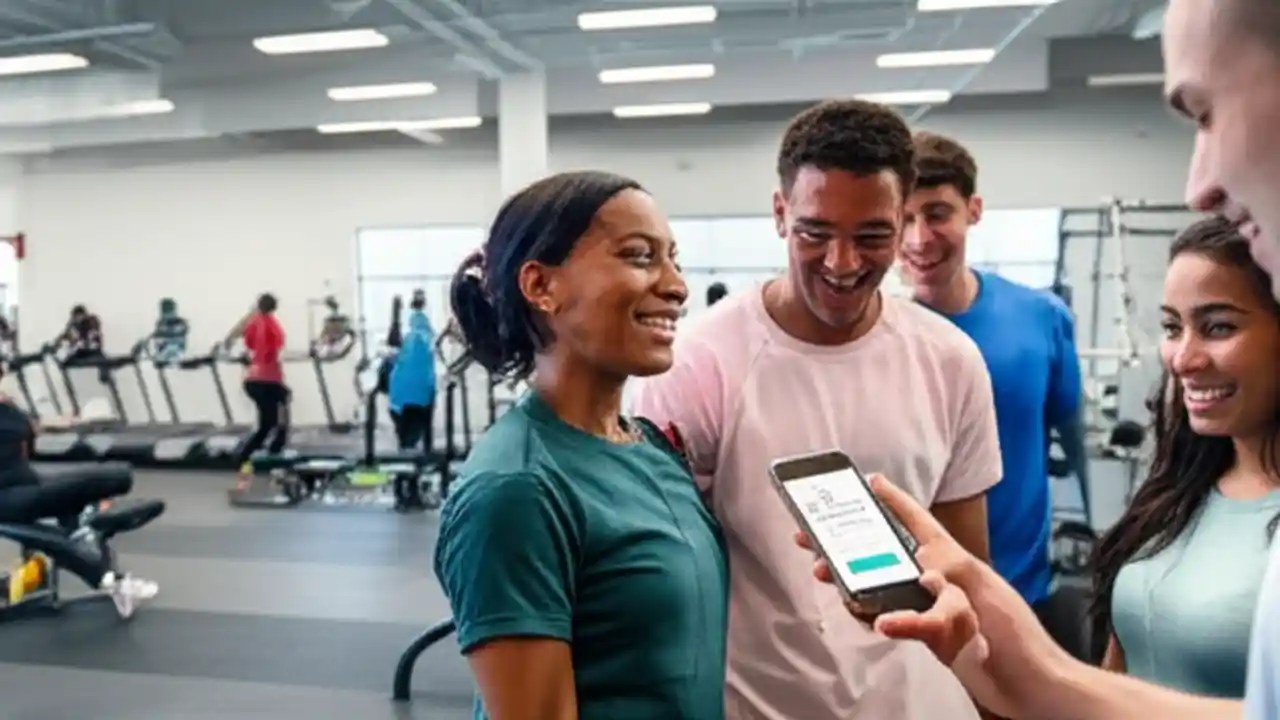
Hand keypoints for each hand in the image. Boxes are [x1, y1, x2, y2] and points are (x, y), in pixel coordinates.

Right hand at [795, 474, 1078, 719]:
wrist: (1032, 689)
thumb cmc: (1020, 640)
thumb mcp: (986, 592)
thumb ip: (953, 567)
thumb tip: (919, 554)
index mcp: (955, 562)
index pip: (919, 524)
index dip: (896, 502)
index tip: (872, 482)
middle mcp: (940, 582)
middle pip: (887, 556)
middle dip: (851, 546)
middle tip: (814, 539)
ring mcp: (932, 610)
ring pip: (884, 590)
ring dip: (855, 584)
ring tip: (827, 577)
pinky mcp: (930, 637)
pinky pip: (898, 624)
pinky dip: (889, 622)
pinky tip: (878, 623)